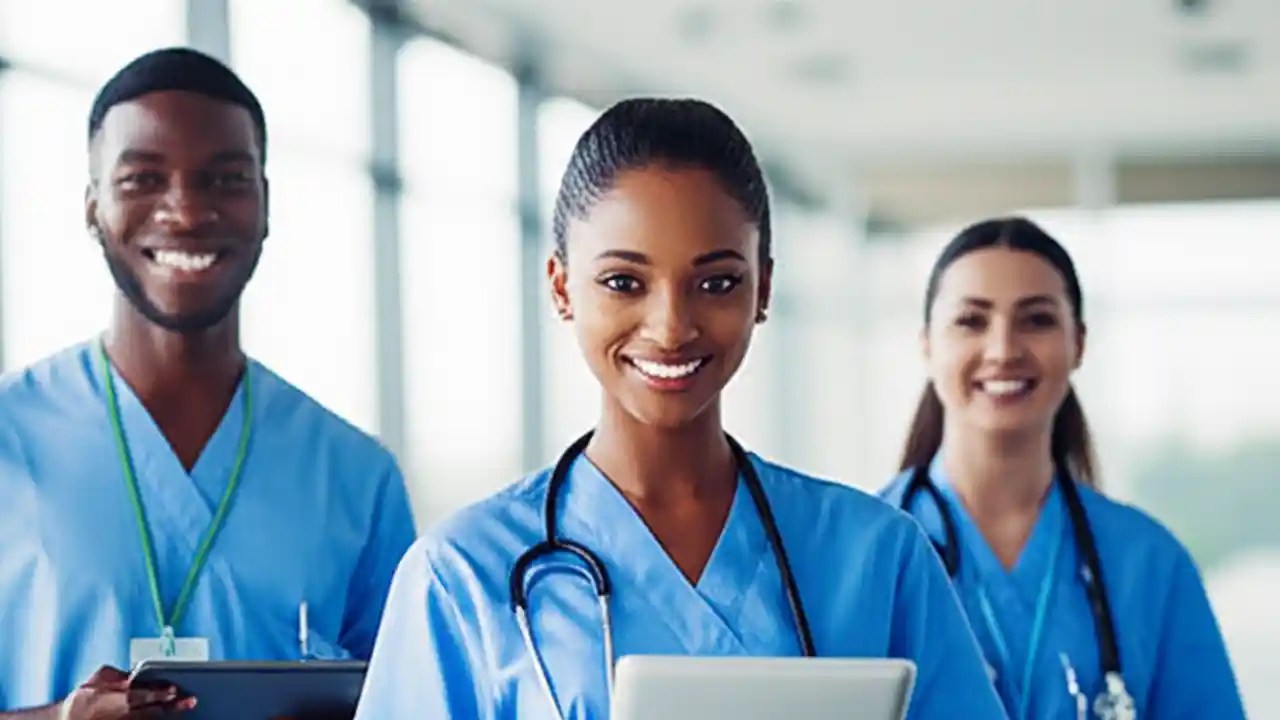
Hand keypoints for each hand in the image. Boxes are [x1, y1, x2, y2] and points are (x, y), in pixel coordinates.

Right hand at [59, 666, 195, 718]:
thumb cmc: (84, 698)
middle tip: (191, 701)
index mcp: (116, 698)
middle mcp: (123, 713)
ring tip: (186, 708)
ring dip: (167, 716)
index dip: (158, 693)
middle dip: (172, 706)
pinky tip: (169, 718)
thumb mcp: (95, 680)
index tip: (174, 690)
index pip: (141, 695)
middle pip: (152, 711)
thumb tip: (130, 675)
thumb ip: (114, 675)